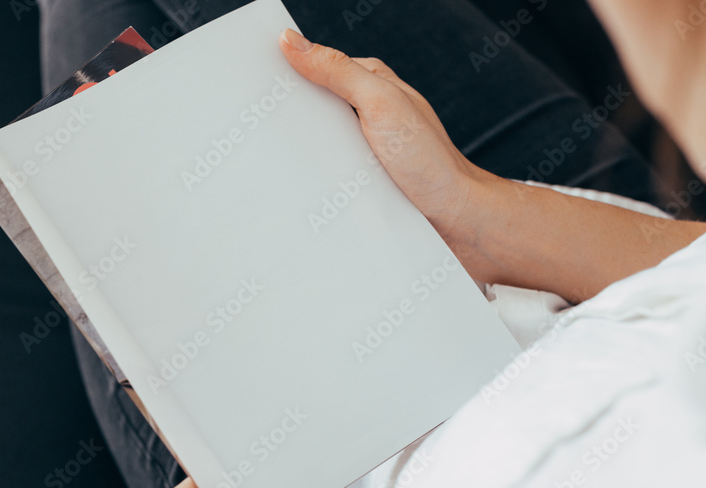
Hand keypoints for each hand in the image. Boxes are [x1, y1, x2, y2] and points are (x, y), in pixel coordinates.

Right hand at [279, 30, 705, 300]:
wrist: (462, 226)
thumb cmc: (432, 165)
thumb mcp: (381, 105)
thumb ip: (338, 72)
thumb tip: (291, 42)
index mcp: (373, 90)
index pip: (318, 71)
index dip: (285, 73)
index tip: (248, 80)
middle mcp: (369, 122)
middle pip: (312, 112)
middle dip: (282, 120)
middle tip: (242, 128)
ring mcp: (366, 159)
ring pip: (316, 153)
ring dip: (294, 161)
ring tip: (258, 167)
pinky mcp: (364, 194)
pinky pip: (327, 187)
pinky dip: (311, 190)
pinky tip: (291, 199)